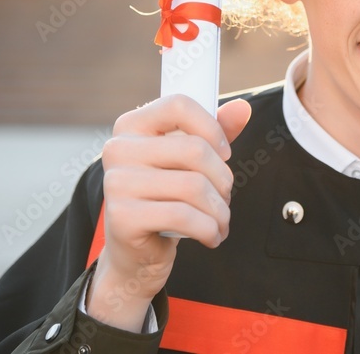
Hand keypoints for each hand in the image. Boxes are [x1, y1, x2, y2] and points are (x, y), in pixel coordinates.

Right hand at [86, 95, 251, 330]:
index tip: (225, 153)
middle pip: (194, 149)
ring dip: (220, 210)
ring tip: (220, 220)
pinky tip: (211, 236)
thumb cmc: (165, 200)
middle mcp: (118, 149)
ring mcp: (117, 183)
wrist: (135, 254)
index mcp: (132, 126)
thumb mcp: (188, 163)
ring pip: (194, 186)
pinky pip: (184, 216)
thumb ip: (213, 133)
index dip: (212, 128)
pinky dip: (208, 229)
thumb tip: (242, 109)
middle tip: (225, 197)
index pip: (178, 105)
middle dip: (223, 179)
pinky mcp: (122, 217)